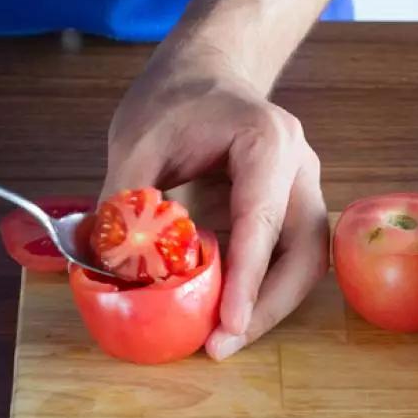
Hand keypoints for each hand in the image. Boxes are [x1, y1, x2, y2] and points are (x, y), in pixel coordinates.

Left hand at [102, 44, 328, 360]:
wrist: (206, 72)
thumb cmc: (176, 99)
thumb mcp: (136, 140)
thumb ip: (126, 200)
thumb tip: (113, 269)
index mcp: (268, 143)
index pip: (263, 222)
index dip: (248, 279)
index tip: (229, 325)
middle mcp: (300, 169)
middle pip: (303, 253)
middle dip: (267, 306)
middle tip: (222, 344)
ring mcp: (302, 191)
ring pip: (304, 263)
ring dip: (268, 306)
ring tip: (222, 339)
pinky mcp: (290, 211)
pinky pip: (286, 260)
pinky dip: (259, 290)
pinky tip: (223, 311)